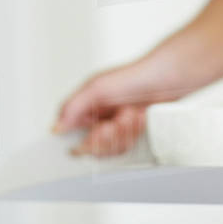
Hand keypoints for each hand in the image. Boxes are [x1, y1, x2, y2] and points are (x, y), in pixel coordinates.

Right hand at [52, 60, 181, 156]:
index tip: (84, 142)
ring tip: (128, 115)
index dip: (75, 140)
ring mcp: (114, 124)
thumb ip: (73, 107)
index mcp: (85, 103)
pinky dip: (133, 133)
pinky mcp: (130, 131)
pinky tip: (138, 119)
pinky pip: (126, 146)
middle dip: (103, 136)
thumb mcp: (97, 87)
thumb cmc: (134, 76)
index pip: (68, 130)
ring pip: (108, 147)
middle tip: (111, 125)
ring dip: (121, 133)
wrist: (167, 79)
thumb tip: (55, 127)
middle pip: (90, 144)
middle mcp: (98, 115)